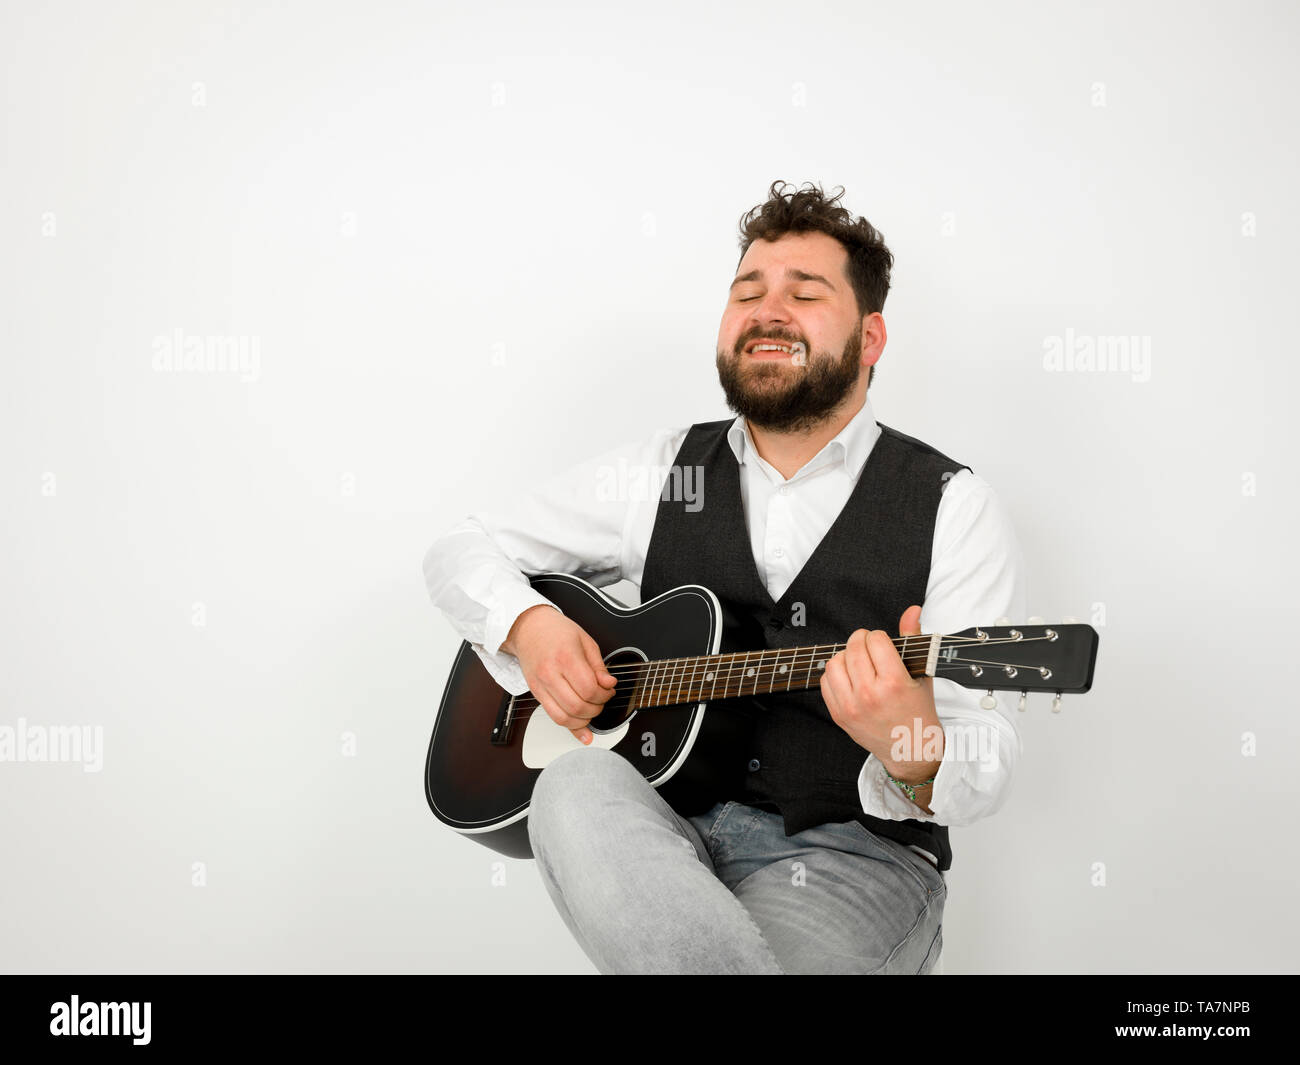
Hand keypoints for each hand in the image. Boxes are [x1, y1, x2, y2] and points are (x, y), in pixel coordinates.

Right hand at [502, 604, 616, 744]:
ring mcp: (541, 685)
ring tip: (591, 710)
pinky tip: (581, 729)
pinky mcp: (536, 693)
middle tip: (601, 700)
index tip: (608, 691)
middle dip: (596, 709)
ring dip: (583, 720)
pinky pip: (553, 717)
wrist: (528, 628)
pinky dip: (570, 727)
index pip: (589, 689)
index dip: (604, 695)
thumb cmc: (556, 631)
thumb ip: (598, 666)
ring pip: (564, 717)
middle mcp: (550, 673)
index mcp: (566, 657)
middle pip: (577, 706)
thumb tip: (609, 684)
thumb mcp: (585, 641)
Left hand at [819, 605, 942, 779]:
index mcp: (894, 684)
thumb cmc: (918, 712)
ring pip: (835, 662)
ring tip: (858, 661)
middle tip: (869, 646)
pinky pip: (825, 682)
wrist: (910, 749)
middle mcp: (870, 695)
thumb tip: (912, 610)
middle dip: (861, 640)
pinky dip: (834, 673)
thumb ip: (912, 639)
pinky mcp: (839, 714)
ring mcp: (852, 706)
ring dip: (846, 656)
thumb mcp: (922, 674)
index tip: (883, 643)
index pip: (876, 641)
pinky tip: (849, 676)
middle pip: (854, 648)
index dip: (879, 636)